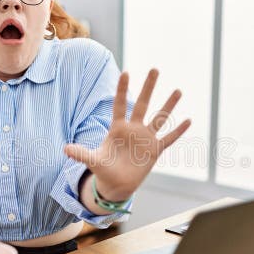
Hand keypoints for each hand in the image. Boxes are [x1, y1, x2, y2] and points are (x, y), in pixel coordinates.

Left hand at [64, 69, 190, 200]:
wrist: (116, 184)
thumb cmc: (103, 169)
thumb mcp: (93, 161)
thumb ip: (81, 153)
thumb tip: (65, 149)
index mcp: (118, 128)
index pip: (121, 104)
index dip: (123, 90)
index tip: (125, 72)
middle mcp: (134, 129)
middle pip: (143, 104)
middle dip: (149, 87)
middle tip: (155, 69)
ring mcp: (146, 139)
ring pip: (159, 118)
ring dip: (168, 106)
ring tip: (178, 90)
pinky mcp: (155, 150)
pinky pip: (169, 139)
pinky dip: (178, 131)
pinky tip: (188, 120)